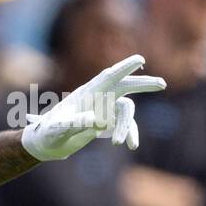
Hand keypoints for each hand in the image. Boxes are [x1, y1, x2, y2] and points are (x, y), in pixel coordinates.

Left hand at [22, 54, 164, 160]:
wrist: (45, 144)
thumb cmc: (47, 133)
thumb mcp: (57, 130)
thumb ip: (74, 123)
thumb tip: (98, 120)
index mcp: (85, 93)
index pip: (107, 77)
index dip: (124, 68)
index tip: (140, 59)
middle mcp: (97, 98)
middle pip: (124, 86)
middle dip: (142, 85)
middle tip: (161, 84)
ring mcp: (103, 109)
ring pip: (126, 111)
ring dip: (126, 126)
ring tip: (119, 143)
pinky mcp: (106, 122)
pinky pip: (125, 125)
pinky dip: (129, 133)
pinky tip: (131, 145)